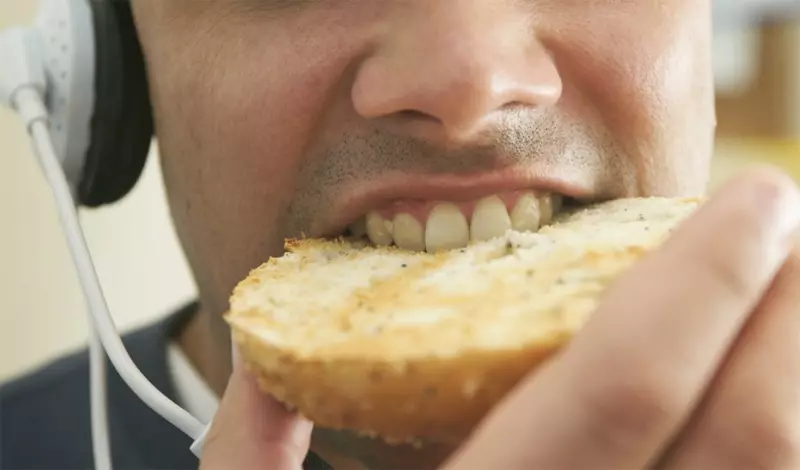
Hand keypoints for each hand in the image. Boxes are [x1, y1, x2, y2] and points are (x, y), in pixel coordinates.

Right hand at [200, 167, 799, 469]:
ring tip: (794, 297)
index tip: (754, 199)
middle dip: (789, 315)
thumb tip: (265, 360)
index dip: (702, 283)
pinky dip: (777, 449)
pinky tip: (770, 396)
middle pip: (745, 442)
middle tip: (792, 223)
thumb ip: (248, 454)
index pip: (619, 389)